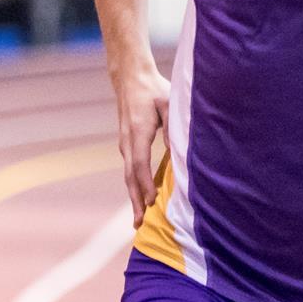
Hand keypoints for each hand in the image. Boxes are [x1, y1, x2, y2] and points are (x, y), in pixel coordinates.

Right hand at [113, 66, 170, 227]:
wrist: (131, 77)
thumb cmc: (153, 90)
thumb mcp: (169, 104)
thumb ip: (173, 126)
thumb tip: (178, 151)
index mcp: (138, 132)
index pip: (141, 164)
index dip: (146, 184)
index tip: (151, 202)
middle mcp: (127, 141)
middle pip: (130, 177)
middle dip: (135, 201)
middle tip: (139, 224)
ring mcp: (125, 143)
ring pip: (128, 175)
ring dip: (133, 197)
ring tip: (138, 219)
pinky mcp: (126, 143)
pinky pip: (130, 169)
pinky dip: (134, 185)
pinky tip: (140, 196)